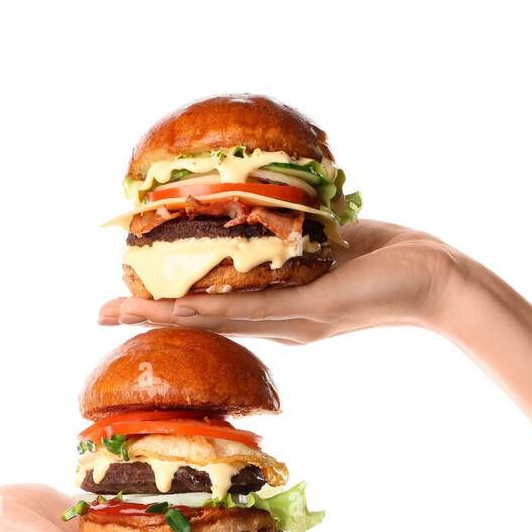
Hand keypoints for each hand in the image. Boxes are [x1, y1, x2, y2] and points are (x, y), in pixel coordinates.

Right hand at [99, 221, 460, 343]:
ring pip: (214, 318)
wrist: (434, 279)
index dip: (167, 302)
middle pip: (200, 319)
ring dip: (164, 317)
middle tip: (97, 314)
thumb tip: (260, 207)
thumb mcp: (326, 241)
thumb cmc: (387, 256)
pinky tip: (178, 307)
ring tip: (119, 313)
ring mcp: (290, 322)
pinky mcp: (309, 311)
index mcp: (278, 308)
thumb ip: (291, 234)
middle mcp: (278, 323)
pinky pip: (251, 309)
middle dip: (147, 316)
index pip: (211, 305)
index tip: (126, 296)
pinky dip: (212, 309)